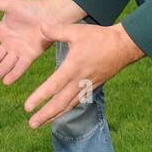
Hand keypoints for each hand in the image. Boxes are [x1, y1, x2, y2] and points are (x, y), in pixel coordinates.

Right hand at [0, 0, 62, 86]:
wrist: (52, 14)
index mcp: (2, 30)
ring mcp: (19, 50)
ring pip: (5, 64)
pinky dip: (14, 74)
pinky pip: (20, 66)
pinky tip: (6, 81)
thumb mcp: (11, 5)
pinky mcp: (30, 55)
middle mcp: (9, 42)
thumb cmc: (32, 7)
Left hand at [22, 22, 144, 128]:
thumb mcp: (76, 30)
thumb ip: (56, 31)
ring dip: (55, 115)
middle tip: (31, 125)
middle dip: (45, 115)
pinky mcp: (92, 87)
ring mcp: (87, 86)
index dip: (40, 97)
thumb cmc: (100, 37)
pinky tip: (59, 114)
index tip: (28, 107)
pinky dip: (66, 109)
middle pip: (61, 103)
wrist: (124, 46)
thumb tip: (40, 27)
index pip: (54, 85)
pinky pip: (77, 102)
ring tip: (41, 123)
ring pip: (69, 105)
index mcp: (73, 67)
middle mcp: (80, 80)